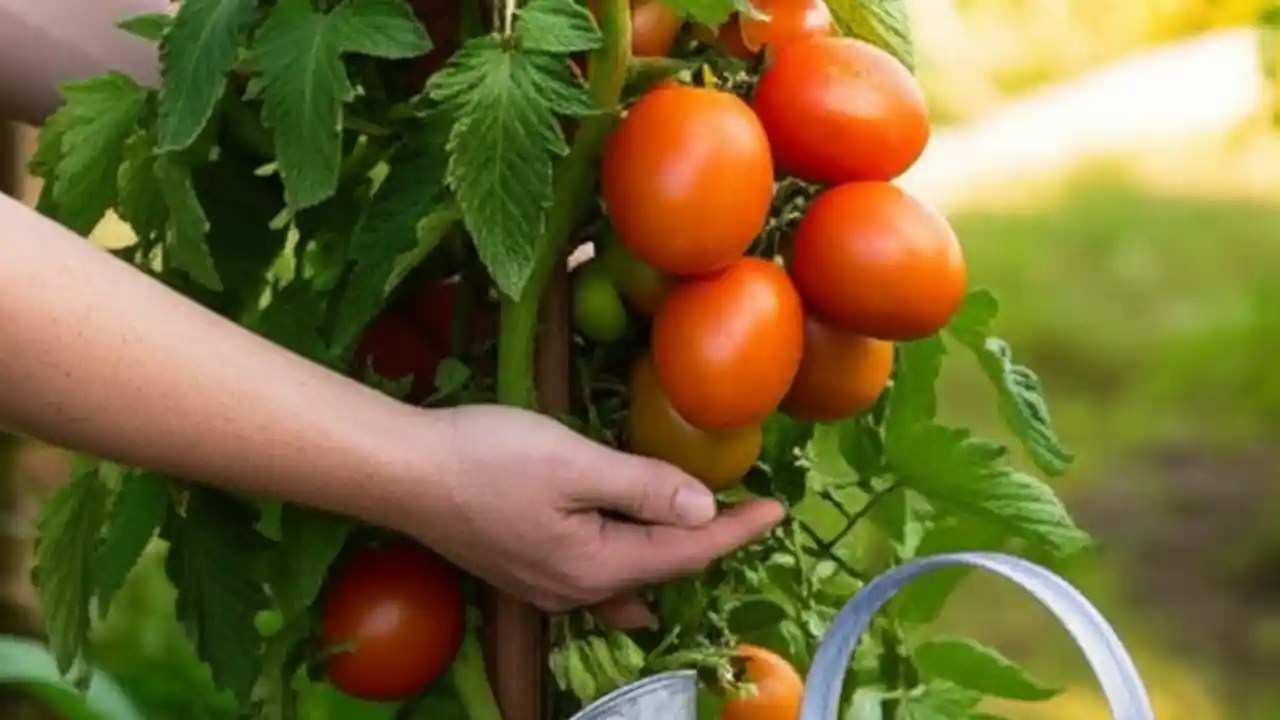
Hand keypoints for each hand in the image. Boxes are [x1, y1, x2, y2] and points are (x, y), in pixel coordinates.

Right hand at [391, 405, 783, 624]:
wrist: (403, 471)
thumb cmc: (487, 458)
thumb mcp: (574, 464)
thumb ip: (643, 488)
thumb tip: (704, 510)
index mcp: (596, 566)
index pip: (685, 550)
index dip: (735, 529)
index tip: (778, 509)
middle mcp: (574, 590)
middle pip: (659, 569)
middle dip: (707, 543)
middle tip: (750, 513)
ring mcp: (544, 585)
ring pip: (628, 577)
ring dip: (669, 557)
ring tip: (706, 545)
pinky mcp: (522, 569)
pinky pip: (596, 580)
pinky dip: (628, 572)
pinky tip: (631, 590)